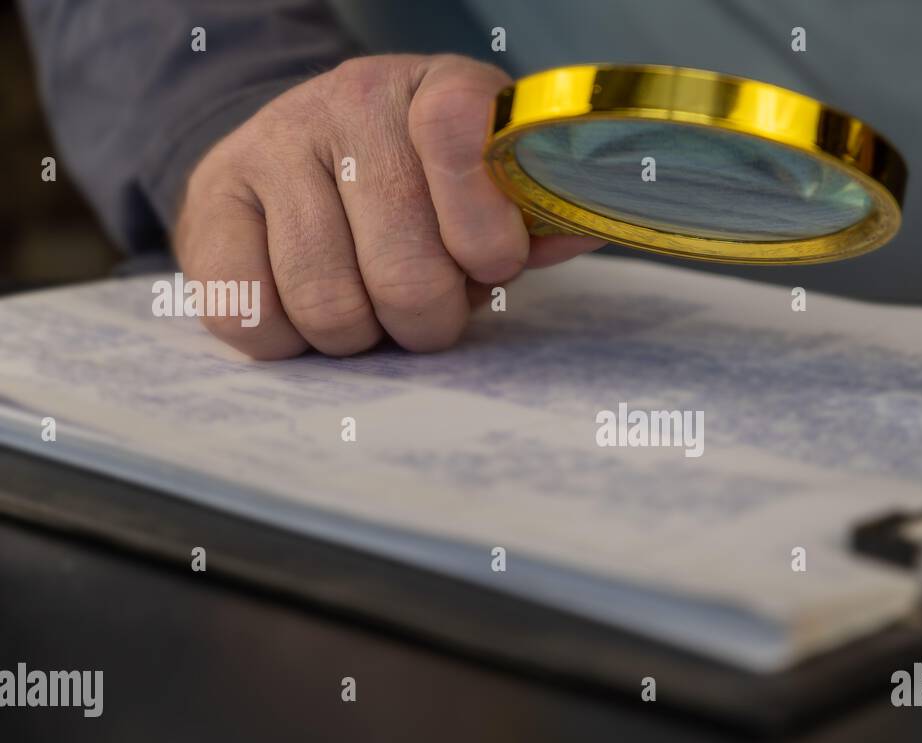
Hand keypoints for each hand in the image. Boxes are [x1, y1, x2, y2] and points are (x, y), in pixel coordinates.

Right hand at [174, 54, 601, 357]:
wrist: (297, 157)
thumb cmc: (419, 192)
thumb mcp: (489, 192)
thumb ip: (533, 217)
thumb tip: (584, 231)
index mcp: (439, 92)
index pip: (462, 139)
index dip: (486, 233)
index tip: (491, 263)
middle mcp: (350, 103)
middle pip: (405, 272)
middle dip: (426, 318)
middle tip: (424, 307)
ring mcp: (271, 147)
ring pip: (329, 306)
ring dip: (359, 336)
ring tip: (367, 306)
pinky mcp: (209, 202)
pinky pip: (252, 318)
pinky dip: (289, 341)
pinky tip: (305, 308)